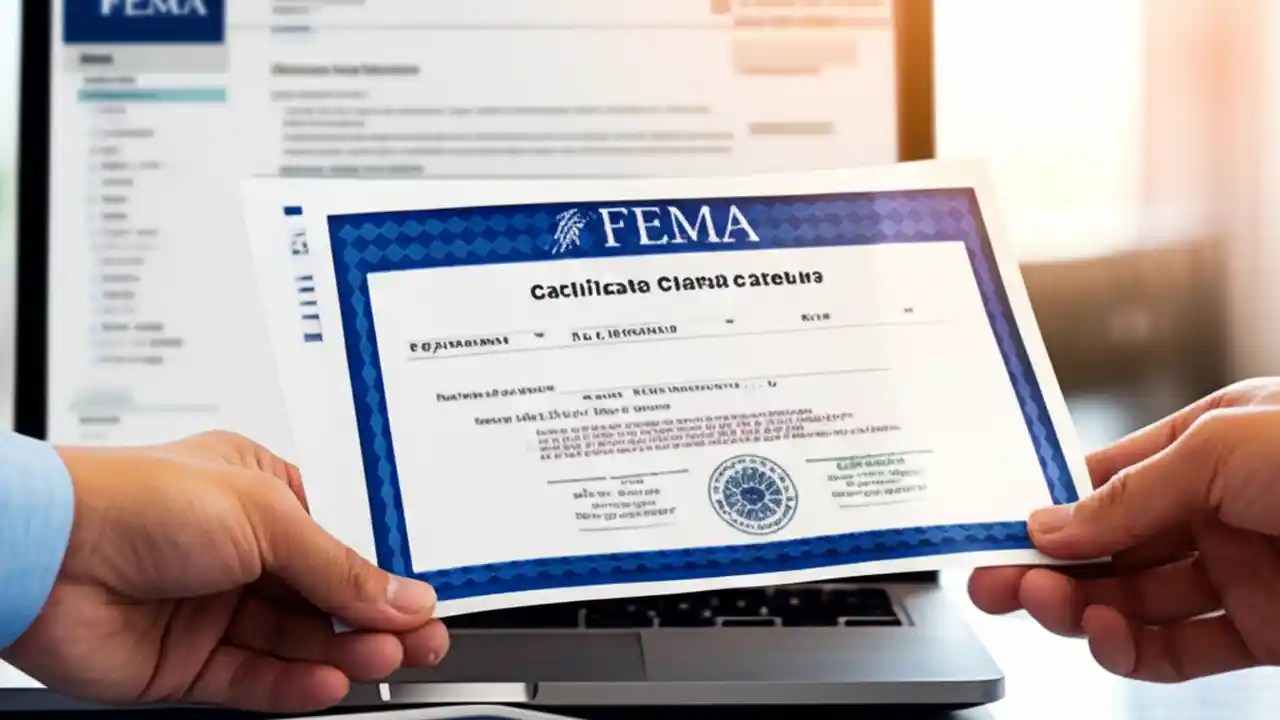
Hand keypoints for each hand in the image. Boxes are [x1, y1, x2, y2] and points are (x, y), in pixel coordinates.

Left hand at [0, 431, 448, 712]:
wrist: (42, 555)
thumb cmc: (134, 500)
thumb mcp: (266, 518)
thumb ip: (340, 568)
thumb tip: (402, 597)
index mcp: (257, 492)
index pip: (341, 535)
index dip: (384, 567)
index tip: (426, 593)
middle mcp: (235, 549)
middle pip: (323, 593)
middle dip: (375, 617)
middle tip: (424, 638)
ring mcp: (211, 607)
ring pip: (295, 638)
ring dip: (343, 649)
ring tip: (386, 657)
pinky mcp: (185, 662)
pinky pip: (254, 677)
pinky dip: (294, 683)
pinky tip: (330, 680)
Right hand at [969, 378, 1279, 682]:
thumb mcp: (1220, 447)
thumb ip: (1132, 491)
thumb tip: (1054, 524)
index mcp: (1209, 444)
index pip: (1108, 479)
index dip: (1053, 507)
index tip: (1001, 529)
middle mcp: (1219, 508)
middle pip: (1110, 546)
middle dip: (1046, 565)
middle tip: (993, 579)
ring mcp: (1241, 571)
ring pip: (1133, 600)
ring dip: (1077, 606)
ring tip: (1039, 601)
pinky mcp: (1265, 632)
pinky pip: (1179, 650)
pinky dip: (1131, 650)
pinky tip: (1103, 634)